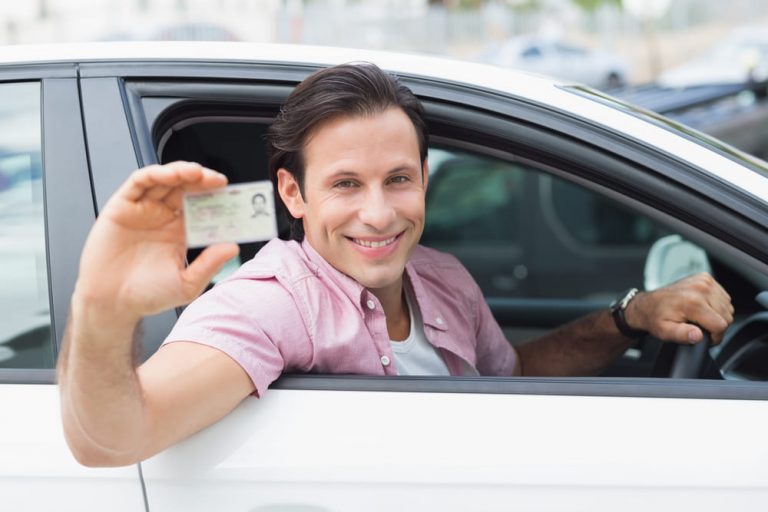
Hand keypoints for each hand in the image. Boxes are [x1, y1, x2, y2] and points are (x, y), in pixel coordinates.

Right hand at [75, 161, 238, 318]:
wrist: (112, 304)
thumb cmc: (146, 295)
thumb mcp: (186, 284)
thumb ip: (209, 265)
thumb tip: (233, 247)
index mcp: (180, 231)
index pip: (202, 205)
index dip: (215, 197)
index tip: (231, 195)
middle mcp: (163, 217)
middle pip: (186, 187)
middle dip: (202, 180)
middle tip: (216, 180)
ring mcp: (143, 210)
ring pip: (165, 180)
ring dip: (181, 171)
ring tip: (196, 173)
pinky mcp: (122, 206)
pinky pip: (139, 182)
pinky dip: (155, 174)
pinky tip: (170, 175)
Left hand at [625, 273, 733, 344]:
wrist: (648, 304)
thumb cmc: (655, 318)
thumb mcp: (664, 331)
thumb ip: (682, 335)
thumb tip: (697, 336)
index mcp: (692, 301)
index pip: (721, 325)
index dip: (714, 336)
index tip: (703, 337)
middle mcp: (701, 288)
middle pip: (726, 317)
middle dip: (715, 326)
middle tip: (698, 327)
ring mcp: (704, 281)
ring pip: (727, 307)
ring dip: (717, 315)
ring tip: (698, 317)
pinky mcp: (706, 278)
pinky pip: (724, 298)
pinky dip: (716, 305)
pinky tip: (702, 308)